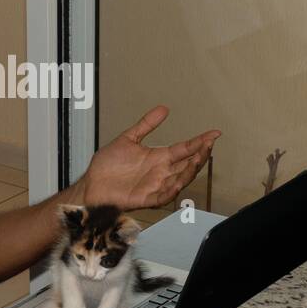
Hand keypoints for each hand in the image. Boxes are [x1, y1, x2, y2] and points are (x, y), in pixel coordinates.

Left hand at [81, 105, 219, 209]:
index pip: (185, 148)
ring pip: (181, 179)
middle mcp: (161, 172)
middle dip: (201, 155)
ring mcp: (155, 185)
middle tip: (209, 144)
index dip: (200, 141)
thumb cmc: (108, 167)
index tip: (214, 133)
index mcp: (159, 158)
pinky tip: (179, 182)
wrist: (92, 184)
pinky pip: (164, 196)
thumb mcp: (128, 139)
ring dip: (191, 170)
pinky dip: (172, 190)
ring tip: (198, 158)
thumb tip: (163, 109)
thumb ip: (146, 125)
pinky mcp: (146, 198)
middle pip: (188, 164)